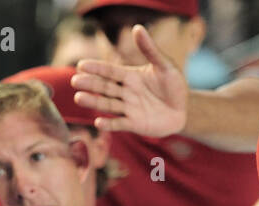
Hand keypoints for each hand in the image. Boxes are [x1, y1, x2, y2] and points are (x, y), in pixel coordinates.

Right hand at [71, 25, 186, 137]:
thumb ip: (150, 50)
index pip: (110, 71)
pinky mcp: (134, 124)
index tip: (81, 65)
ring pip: (108, 104)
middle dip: (90, 84)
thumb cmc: (174, 86)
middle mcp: (126, 92)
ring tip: (79, 98)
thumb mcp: (165, 65)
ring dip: (93, 102)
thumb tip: (137, 28)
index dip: (96, 68)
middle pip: (105, 88)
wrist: (184, 110)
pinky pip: (119, 124)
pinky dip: (109, 124)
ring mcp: (128, 108)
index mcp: (130, 76)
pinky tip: (98, 122)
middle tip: (74, 81)